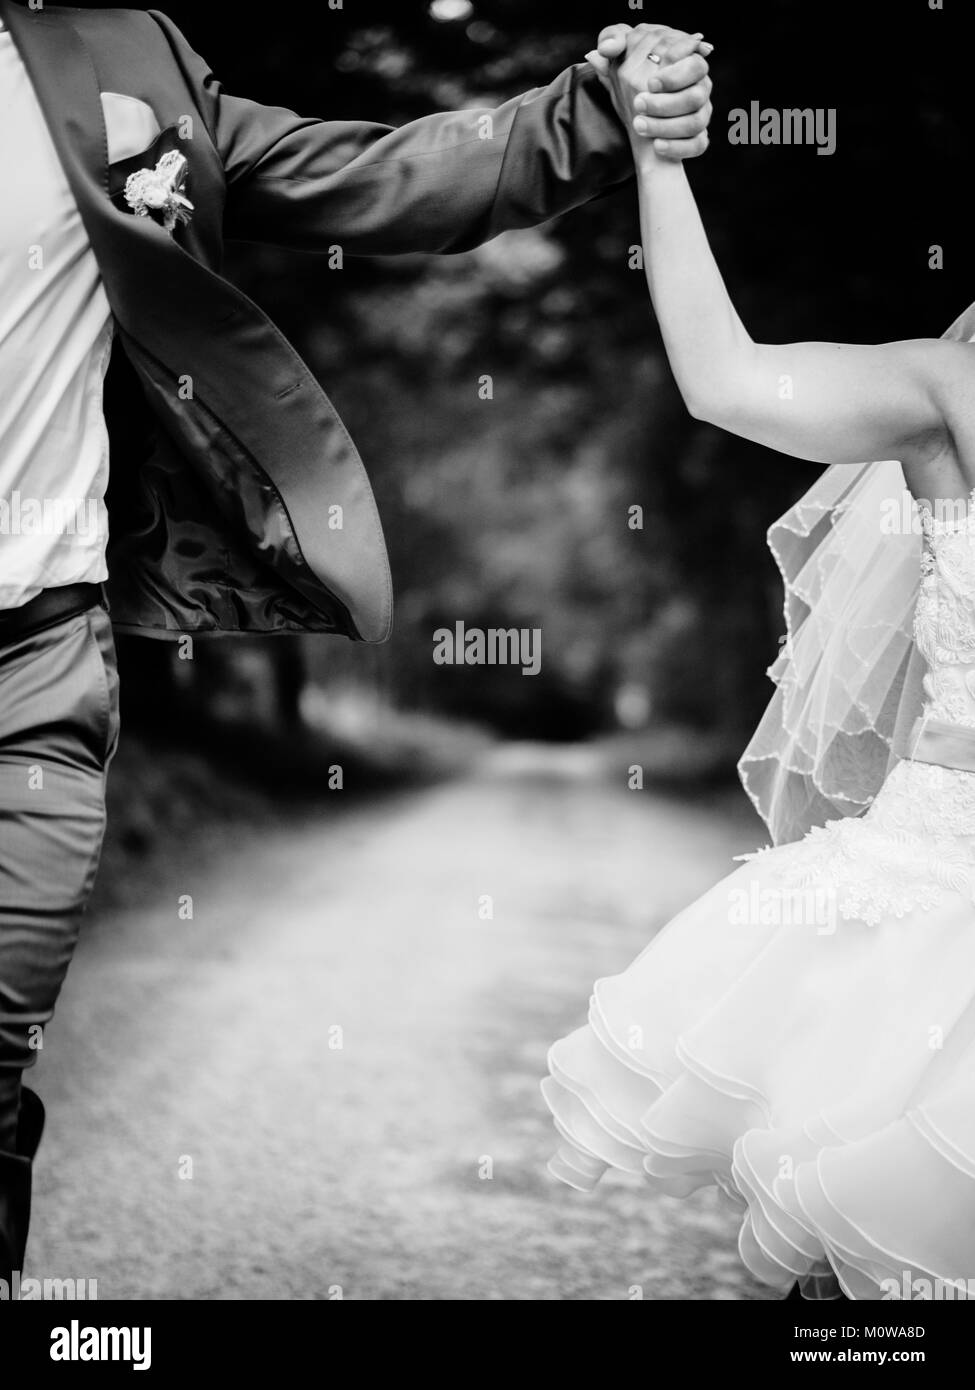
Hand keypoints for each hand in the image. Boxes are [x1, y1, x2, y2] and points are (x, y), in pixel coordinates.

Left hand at [585, 23, 712, 160]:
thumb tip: (601, 51)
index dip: (673, 76)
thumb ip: (615, 45)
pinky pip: (696, 146)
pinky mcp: (697, 141)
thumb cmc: (632, 89)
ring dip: (666, 125)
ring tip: (639, 125)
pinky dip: (676, 147)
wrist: (641, 127)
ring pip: (695, 123)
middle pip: (696, 96)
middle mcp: (699, 90)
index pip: (694, 65)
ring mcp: (700, 116)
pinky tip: (656, 146)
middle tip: (639, 104)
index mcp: (687, 66)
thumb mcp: (623, 64)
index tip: (649, 84)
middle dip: (667, 103)